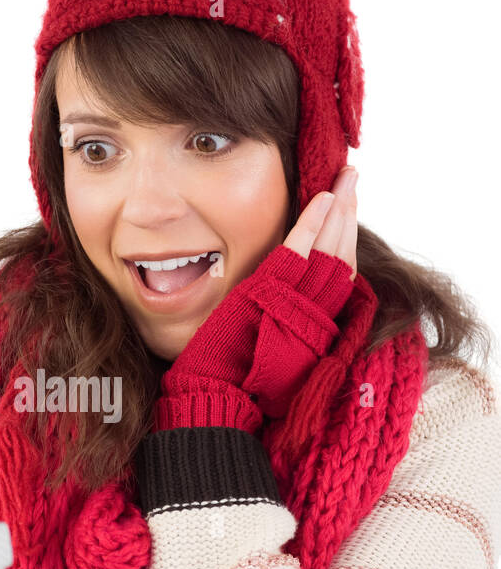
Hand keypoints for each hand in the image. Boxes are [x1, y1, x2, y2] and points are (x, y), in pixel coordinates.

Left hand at [154, 166, 358, 427]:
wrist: (215, 393)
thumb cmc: (233, 376)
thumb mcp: (269, 346)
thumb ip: (284, 320)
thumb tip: (286, 297)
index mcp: (316, 324)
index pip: (342, 274)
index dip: (347, 238)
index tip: (349, 208)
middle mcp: (315, 312)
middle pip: (342, 253)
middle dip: (349, 211)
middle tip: (353, 176)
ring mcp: (295, 301)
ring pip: (329, 248)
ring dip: (340, 210)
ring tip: (347, 177)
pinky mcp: (272, 293)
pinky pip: (297, 251)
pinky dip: (311, 223)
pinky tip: (323, 198)